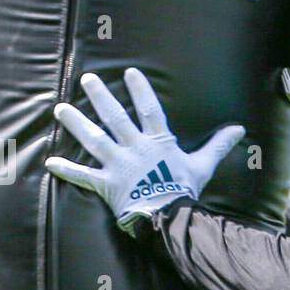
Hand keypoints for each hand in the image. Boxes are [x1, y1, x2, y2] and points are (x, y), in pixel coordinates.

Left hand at [45, 67, 243, 235]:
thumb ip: (218, 145)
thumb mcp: (203, 165)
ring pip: (93, 140)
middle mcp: (133, 148)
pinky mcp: (105, 184)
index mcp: (157, 142)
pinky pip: (83, 176)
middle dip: (101, 96)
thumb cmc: (185, 190)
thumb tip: (240, 129)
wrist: (168, 217)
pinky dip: (67, 170)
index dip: (141, 90)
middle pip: (114, 117)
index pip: (149, 109)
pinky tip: (49, 162)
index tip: (130, 72)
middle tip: (87, 79)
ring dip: (76, 123)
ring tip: (60, 108)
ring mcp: (117, 165)